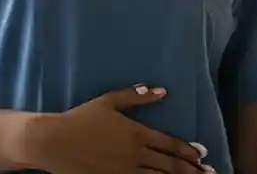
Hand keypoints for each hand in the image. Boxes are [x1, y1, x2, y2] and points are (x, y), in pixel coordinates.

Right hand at [24, 84, 212, 172]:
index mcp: (136, 133)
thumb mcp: (108, 102)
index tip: (201, 155)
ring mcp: (125, 172)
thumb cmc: (81, 118)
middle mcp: (135, 155)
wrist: (55, 142)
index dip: (188, 151)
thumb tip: (161, 90)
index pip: (169, 144)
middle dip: (192, 170)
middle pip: (170, 166)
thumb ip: (135, 96)